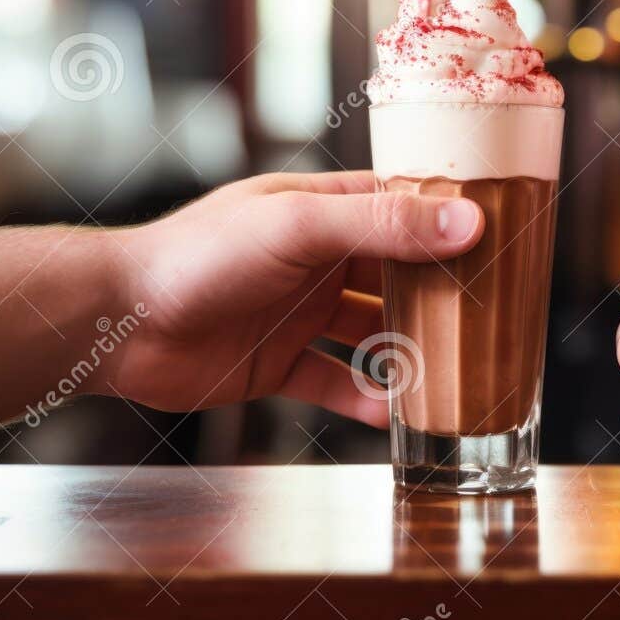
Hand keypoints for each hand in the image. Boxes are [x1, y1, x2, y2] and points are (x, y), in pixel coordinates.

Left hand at [97, 171, 482, 423]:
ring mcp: (297, 313)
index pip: (400, 205)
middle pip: (394, 272)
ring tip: (456, 370)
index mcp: (320, 208)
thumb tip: (467, 221)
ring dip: (409, 349)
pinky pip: (334, 381)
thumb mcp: (299, 228)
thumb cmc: (197, 257)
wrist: (118, 323)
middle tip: (491, 313)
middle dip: (440, 293)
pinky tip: (395, 414)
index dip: (448, 219)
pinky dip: (364, 398)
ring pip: (371, 330)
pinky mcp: (276, 364)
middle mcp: (313, 258)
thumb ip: (384, 227)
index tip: (501, 237)